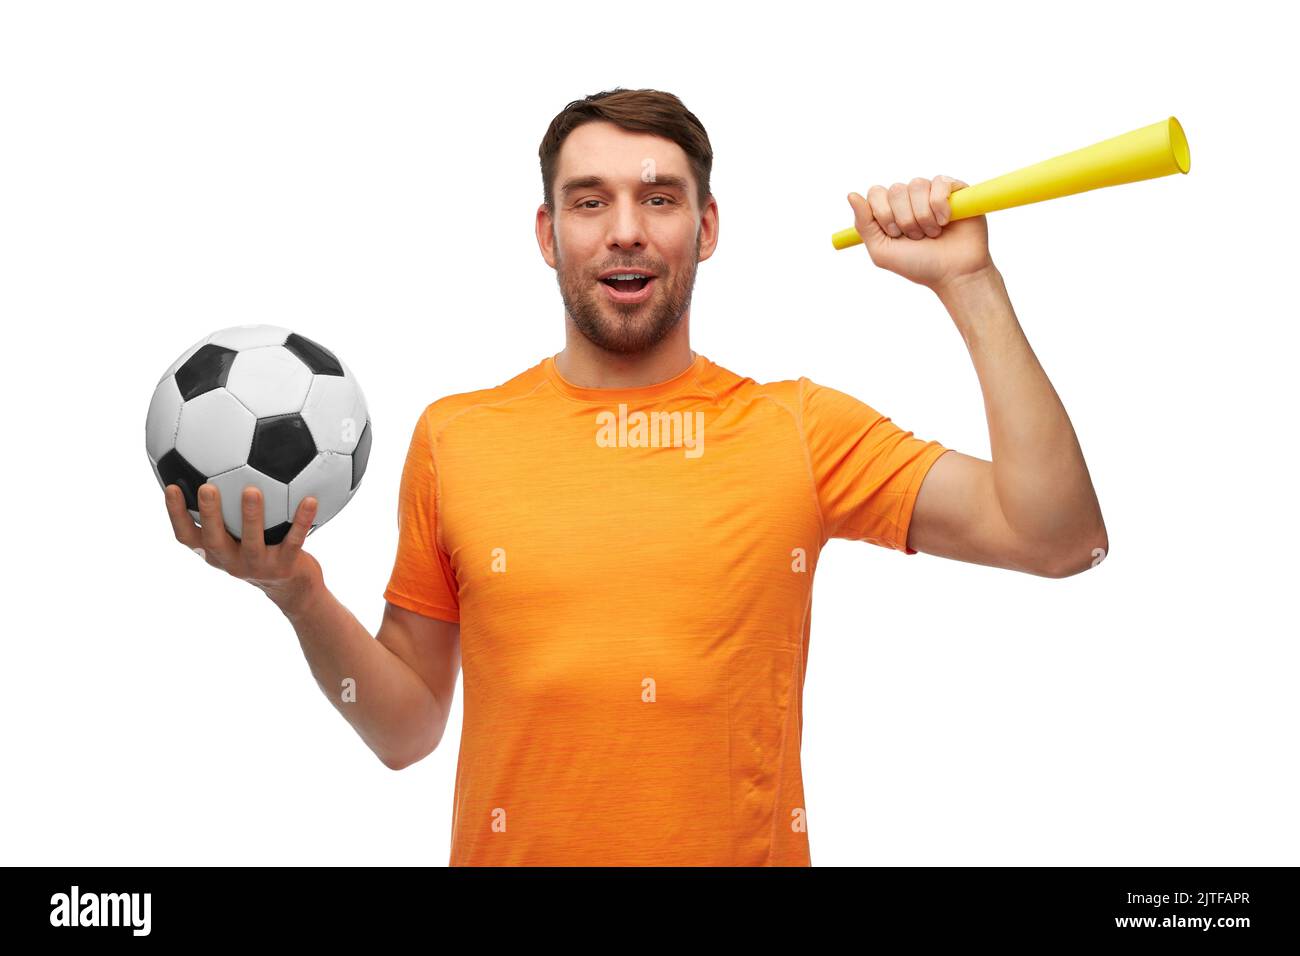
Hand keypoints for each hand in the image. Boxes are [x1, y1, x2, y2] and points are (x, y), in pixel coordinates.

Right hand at [164, 481, 321, 613]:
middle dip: (208, 514)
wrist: (292, 589)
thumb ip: (226, 512)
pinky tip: (311, 499)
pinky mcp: (284, 567)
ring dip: (251, 516)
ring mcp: (258, 566)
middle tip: (206, 488)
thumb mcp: (238, 536)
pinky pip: (294, 540)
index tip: (171, 487)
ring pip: (251, 542)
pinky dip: (302, 520)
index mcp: (215, 552)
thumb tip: (216, 467)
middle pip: (213, 540)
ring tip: (252, 491)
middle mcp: (231, 561)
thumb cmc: (262, 551)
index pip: (186, 536)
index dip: (176, 514)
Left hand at [847, 175, 993, 292]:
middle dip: (905, 219)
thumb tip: (851, 195)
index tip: (895, 234)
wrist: (954, 273)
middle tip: (917, 237)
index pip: (875, 193)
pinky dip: (940, 205)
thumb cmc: (919, 265)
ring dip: (923, 216)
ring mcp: (932, 193)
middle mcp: (910, 199)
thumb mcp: (882, 251)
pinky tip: (946, 221)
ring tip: (933, 233)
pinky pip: (939, 183)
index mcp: (891, 210)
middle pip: (895, 189)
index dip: (883, 214)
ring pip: (917, 185)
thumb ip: (864, 224)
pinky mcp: (955, 190)